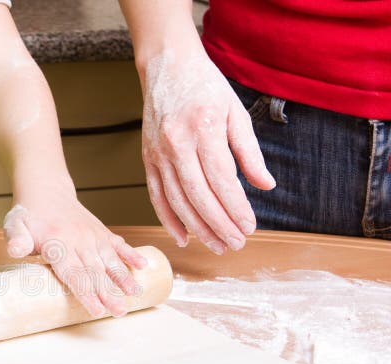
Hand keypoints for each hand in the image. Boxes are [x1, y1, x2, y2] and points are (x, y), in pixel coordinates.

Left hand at [3, 185, 146, 317]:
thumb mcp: (14, 226)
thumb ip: (16, 239)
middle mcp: (79, 239)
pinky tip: (143, 266)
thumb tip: (16, 250)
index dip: (85, 292)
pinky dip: (131, 254)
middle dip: (108, 293)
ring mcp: (92, 235)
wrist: (45, 190)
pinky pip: (118, 243)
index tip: (96, 310)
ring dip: (123, 277)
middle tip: (119, 312)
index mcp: (57, 243)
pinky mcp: (101, 232)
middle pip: (95, 272)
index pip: (72, 272)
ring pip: (110, 260)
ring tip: (135, 294)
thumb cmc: (28, 215)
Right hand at [141, 50, 275, 253]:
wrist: (167, 67)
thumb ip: (249, 152)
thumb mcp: (236, 112)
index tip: (250, 227)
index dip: (236, 208)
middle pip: (199, 196)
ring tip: (216, 245)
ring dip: (198, 228)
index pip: (222, 180)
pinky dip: (168, 220)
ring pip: (177, 201)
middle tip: (236, 244)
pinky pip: (156, 196)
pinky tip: (184, 237)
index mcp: (204, 129)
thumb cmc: (205, 87)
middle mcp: (177, 144)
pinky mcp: (147, 159)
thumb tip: (265, 186)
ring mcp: (158, 153)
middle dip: (219, 225)